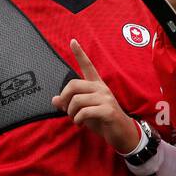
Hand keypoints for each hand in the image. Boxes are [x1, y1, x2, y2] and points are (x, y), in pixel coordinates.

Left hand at [52, 39, 140, 153]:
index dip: (79, 54)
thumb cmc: (102, 121)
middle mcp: (101, 88)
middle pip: (73, 84)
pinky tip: (81, 124)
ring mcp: (106, 99)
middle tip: (67, 111)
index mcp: (96, 86)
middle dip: (65, 99)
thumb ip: (70, 104)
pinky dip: (78, 120)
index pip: (88, 66)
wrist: (122, 134)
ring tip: (76, 120)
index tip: (72, 41)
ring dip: (71, 113)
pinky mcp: (108, 110)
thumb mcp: (84, 112)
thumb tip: (54, 100)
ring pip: (77, 100)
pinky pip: (84, 112)